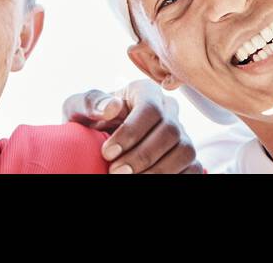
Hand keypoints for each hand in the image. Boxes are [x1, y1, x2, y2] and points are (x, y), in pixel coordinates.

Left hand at [63, 79, 203, 173]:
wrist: (97, 143)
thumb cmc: (89, 121)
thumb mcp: (79, 108)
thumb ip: (90, 102)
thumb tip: (111, 107)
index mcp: (145, 91)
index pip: (150, 108)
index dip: (131, 133)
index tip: (107, 153)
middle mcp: (169, 110)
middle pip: (170, 131)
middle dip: (142, 156)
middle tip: (115, 172)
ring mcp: (181, 133)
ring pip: (185, 150)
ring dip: (158, 170)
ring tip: (130, 180)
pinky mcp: (187, 156)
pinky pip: (193, 168)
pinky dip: (174, 177)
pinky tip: (147, 182)